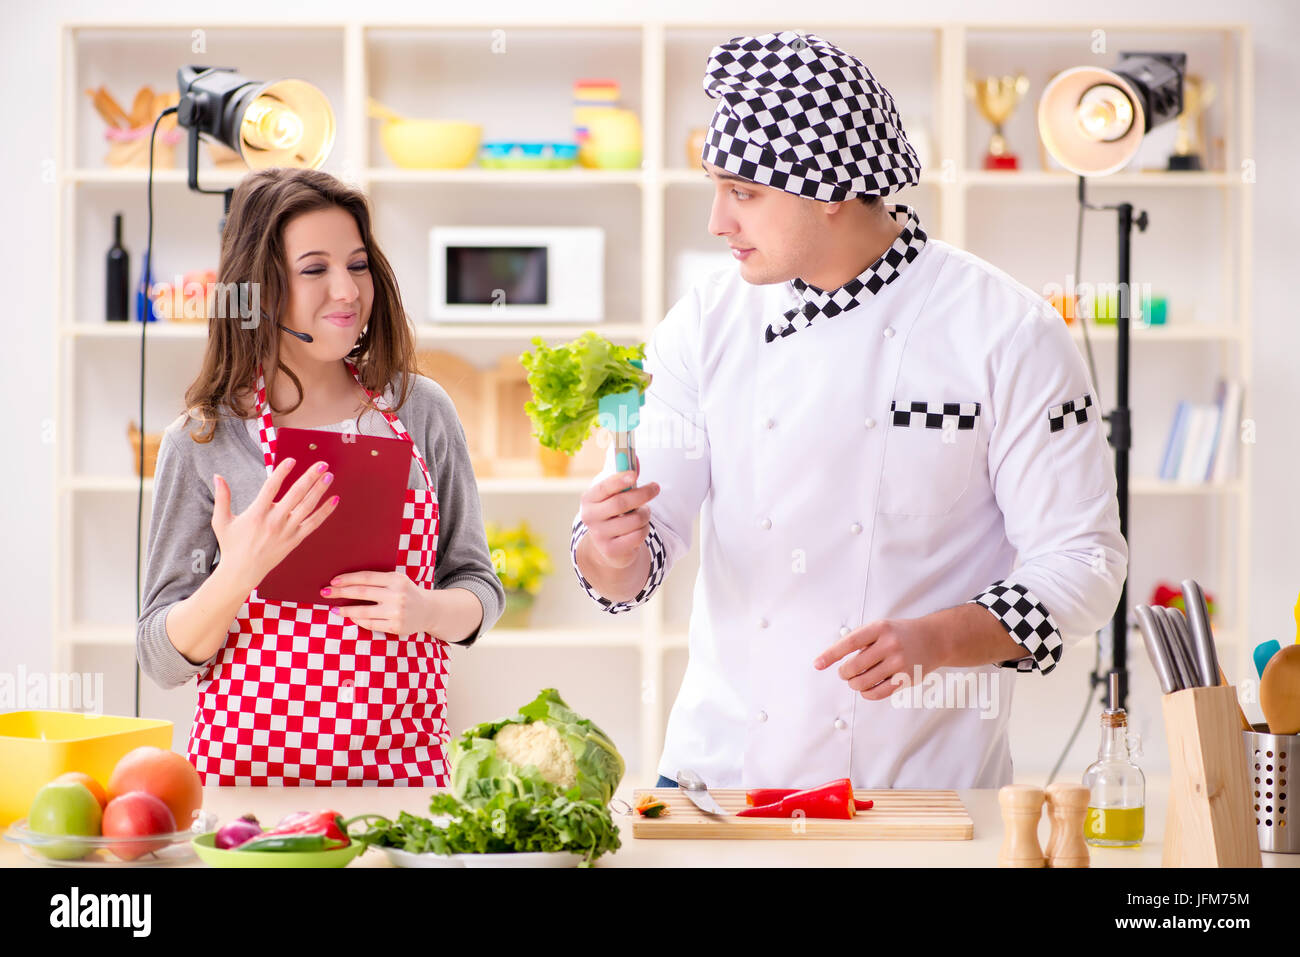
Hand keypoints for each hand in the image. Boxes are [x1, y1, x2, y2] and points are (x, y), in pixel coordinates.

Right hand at [211, 457, 338, 591]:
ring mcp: (287, 531)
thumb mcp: (221, 521)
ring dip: (319, 490)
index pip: (271, 487)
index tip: (291, 460)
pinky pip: (313, 524)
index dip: (282, 472)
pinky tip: (334, 500)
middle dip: (310, 477)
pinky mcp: (295, 540)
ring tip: (329, 476)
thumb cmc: (231, 545)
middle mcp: (274, 521)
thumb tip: (218, 476)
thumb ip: (222, 497)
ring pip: (307, 507)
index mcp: (256, 514)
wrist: (242, 572)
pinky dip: (325, 512)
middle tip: (322, 464)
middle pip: (296, 494)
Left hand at [321, 570, 430, 637]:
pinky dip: (358, 620)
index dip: (348, 579)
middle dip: (340, 592)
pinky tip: (351, 617)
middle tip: (325, 592)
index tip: (333, 581)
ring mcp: (397, 612)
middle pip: (362, 592)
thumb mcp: (398, 581)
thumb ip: (378, 580)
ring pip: (363, 611)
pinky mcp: (396, 626)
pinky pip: (370, 624)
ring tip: (334, 609)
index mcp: (396, 579)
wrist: (429, 610)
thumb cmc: (407, 593)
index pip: (366, 577)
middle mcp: (397, 594)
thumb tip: (346, 583)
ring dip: (345, 610)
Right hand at [578, 463, 659, 569]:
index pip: (604, 488)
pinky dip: (644, 530)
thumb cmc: (613, 513)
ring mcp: (599, 535)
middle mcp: (590, 517)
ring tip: (643, 514)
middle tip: (655, 487)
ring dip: (645, 514)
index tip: (634, 475)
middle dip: (642, 494)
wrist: (607, 547)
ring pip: (634, 520)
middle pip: (621, 503)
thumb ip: (625, 478)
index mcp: (588, 499)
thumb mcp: (614, 495)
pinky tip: (639, 529)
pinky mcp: (611, 550)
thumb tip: (635, 458)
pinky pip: (638, 535)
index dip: (619, 480)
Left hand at [812, 616, 949, 700]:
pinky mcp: (905, 679)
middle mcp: (889, 645)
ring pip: (863, 683)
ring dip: (854, 684)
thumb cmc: (899, 633)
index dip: (830, 655)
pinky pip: (877, 693)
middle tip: (844, 673)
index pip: (849, 643)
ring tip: (855, 680)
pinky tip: (865, 689)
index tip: (818, 664)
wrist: (934, 639)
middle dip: (844, 673)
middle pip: (854, 667)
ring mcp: (899, 663)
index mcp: (880, 628)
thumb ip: (859, 640)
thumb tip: (832, 658)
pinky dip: (866, 693)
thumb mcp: (880, 627)